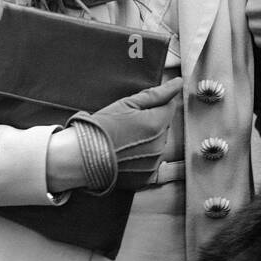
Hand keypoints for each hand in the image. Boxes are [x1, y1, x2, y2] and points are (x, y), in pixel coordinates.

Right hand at [45, 76, 183, 192]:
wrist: (81, 158)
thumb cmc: (101, 128)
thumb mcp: (126, 104)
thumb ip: (156, 94)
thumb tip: (178, 83)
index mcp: (156, 124)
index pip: (169, 107)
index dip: (154, 106)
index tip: (137, 111)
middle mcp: (159, 146)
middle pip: (164, 127)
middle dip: (152, 123)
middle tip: (127, 126)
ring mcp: (154, 164)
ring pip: (159, 144)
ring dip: (148, 141)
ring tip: (125, 141)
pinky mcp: (146, 177)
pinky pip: (152, 162)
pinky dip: (142, 157)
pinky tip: (126, 155)